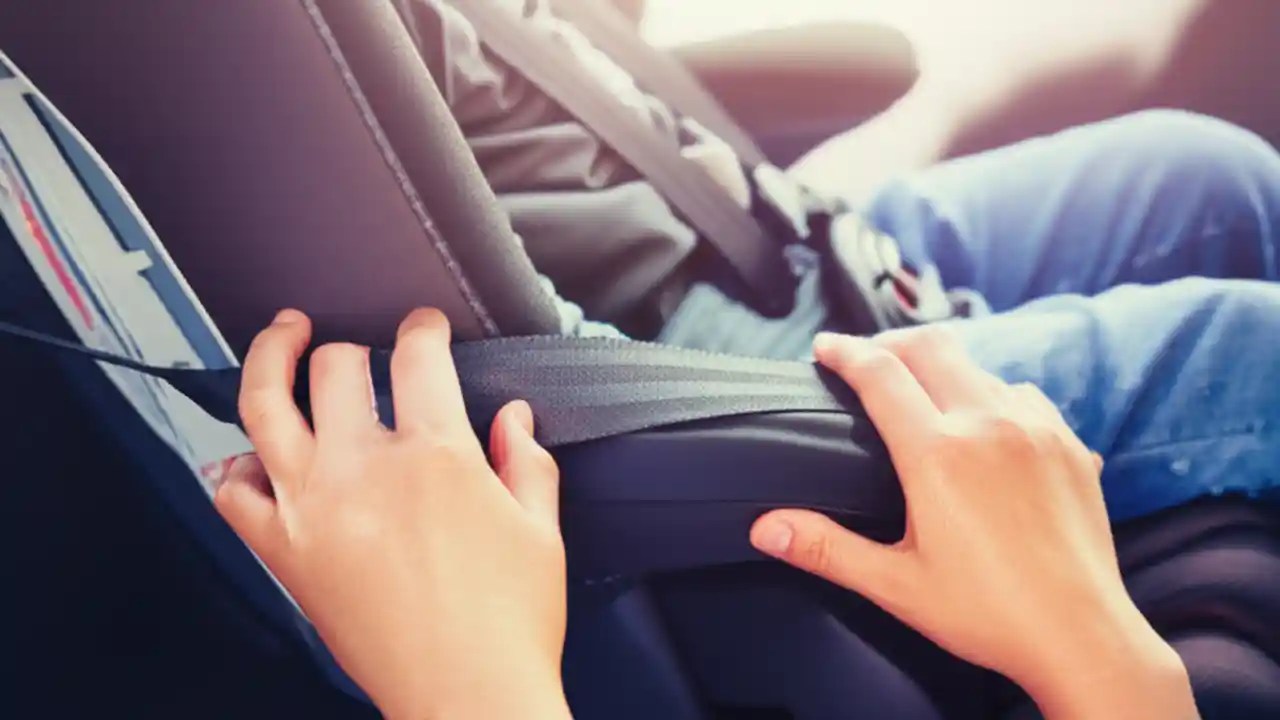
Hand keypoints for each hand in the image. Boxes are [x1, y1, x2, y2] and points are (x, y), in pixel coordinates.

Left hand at [214, 309, 570, 719]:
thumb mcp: (540, 531)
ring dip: (269, 356)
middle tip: (362, 356)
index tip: (423, 327)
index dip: (422, 326)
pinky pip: (231, 490)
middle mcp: (366, 469)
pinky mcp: (283, 553)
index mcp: (438, 454)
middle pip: (335, 365)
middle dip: (352, 349)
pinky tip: (252, 456)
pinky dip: (234, 465)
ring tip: (281, 337)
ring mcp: (313, 507)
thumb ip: (526, 461)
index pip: (417, 353)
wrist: (466, 698)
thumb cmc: (510, 623)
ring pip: (263, 402)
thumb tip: (514, 417)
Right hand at [750, 328, 1196, 719]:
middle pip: (929, 346)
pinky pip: (1022, 395)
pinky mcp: (1068, 444)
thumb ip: (826, 548)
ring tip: (921, 395)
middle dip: (890, 343)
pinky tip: (984, 426)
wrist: (1082, 636)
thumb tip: (765, 527)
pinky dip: (991, 395)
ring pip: (978, 367)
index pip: (880, 373)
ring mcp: (1035, 428)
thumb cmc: (986, 614)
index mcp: (937, 453)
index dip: (845, 352)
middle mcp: (987, 424)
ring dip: (942, 369)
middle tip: (866, 360)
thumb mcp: (895, 585)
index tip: (824, 347)